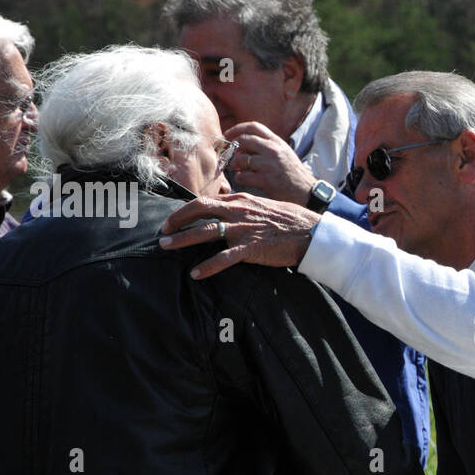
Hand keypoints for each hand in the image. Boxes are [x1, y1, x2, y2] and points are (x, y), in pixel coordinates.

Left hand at [158, 192, 320, 279]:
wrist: (311, 233)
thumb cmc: (291, 221)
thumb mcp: (264, 206)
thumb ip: (245, 208)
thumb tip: (230, 214)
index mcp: (241, 200)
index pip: (207, 200)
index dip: (186, 209)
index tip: (175, 219)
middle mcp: (239, 211)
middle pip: (199, 209)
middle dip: (177, 219)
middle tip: (163, 230)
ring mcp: (244, 229)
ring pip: (205, 231)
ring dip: (183, 239)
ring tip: (166, 246)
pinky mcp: (251, 248)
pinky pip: (224, 258)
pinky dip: (208, 266)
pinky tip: (196, 274)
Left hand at [225, 121, 316, 204]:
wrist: (305, 191)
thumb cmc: (292, 173)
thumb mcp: (283, 152)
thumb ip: (267, 145)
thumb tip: (242, 142)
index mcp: (277, 142)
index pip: (253, 126)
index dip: (237, 129)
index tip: (228, 135)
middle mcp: (273, 150)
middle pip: (243, 140)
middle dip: (233, 148)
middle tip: (231, 156)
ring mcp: (268, 165)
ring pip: (240, 159)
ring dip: (235, 165)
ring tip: (238, 170)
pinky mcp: (265, 180)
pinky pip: (242, 176)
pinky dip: (240, 178)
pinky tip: (245, 180)